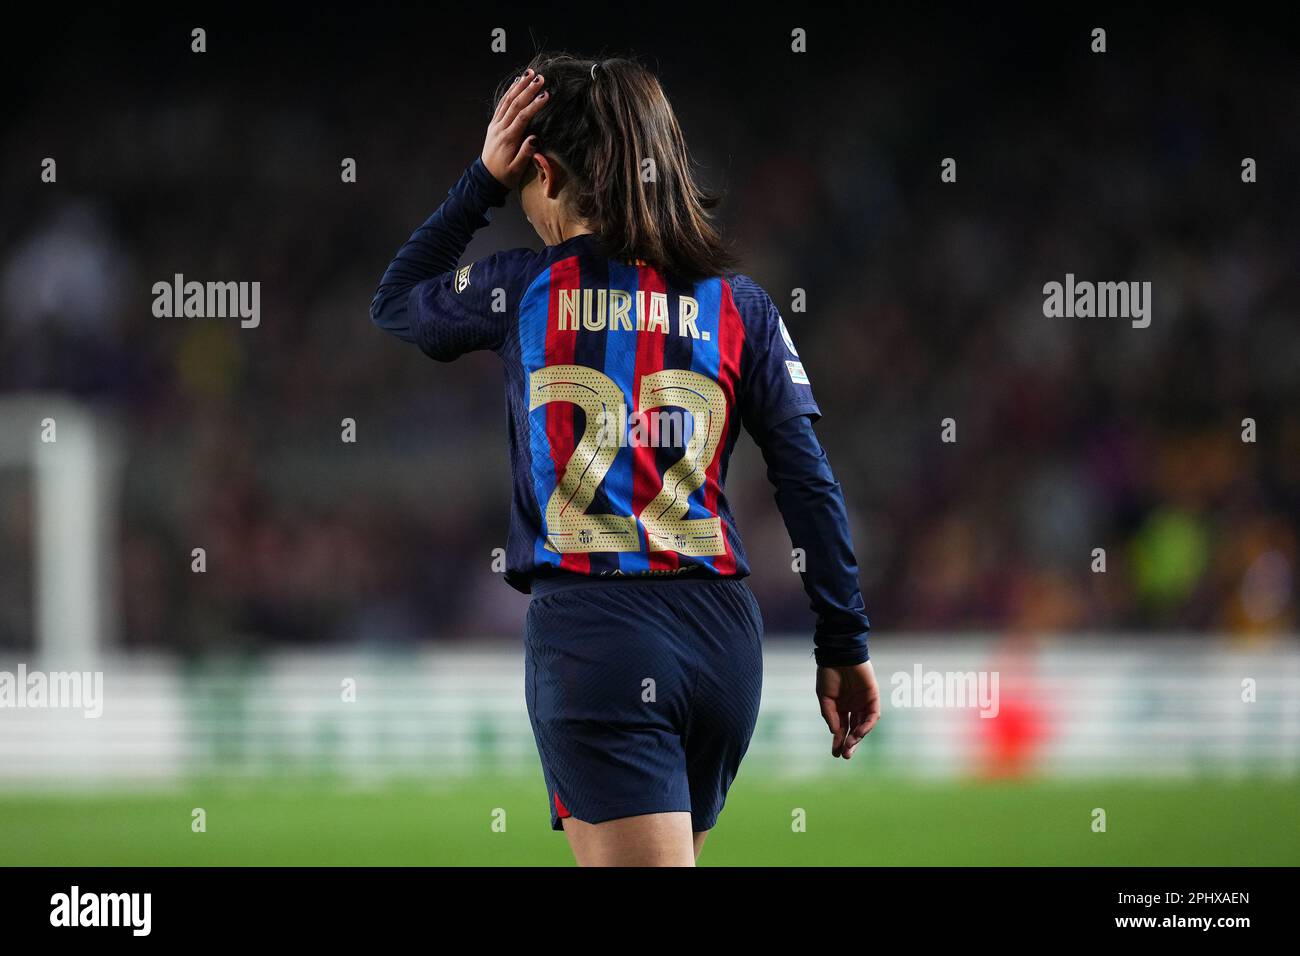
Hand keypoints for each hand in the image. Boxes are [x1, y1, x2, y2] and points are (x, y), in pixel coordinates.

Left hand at [481, 68, 548, 188]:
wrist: (486, 178)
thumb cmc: (504, 175)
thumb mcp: (516, 169)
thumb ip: (525, 154)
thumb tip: (534, 138)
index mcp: (508, 139)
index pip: (522, 117)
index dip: (534, 105)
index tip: (545, 95)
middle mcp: (500, 128)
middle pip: (515, 104)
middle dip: (528, 89)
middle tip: (540, 78)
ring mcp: (496, 125)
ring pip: (507, 101)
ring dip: (518, 86)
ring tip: (529, 74)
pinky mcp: (494, 124)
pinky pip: (501, 105)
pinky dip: (509, 93)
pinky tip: (516, 84)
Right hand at [816, 661, 880, 758]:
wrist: (839, 654)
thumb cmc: (829, 673)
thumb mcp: (824, 697)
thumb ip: (830, 714)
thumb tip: (835, 732)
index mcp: (841, 707)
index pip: (842, 728)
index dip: (838, 741)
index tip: (835, 753)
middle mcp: (853, 706)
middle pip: (853, 729)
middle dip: (850, 743)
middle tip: (844, 756)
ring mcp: (863, 702)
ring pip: (863, 725)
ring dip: (858, 737)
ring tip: (849, 746)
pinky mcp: (873, 696)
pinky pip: (873, 715)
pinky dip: (867, 725)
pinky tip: (859, 733)